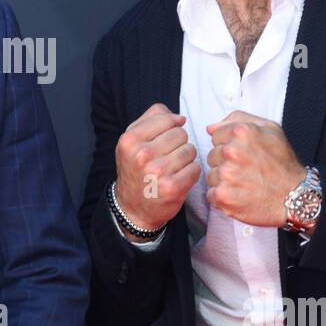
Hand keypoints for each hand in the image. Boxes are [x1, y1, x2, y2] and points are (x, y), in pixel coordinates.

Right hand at [113, 103, 201, 235]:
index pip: (166, 118)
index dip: (171, 127)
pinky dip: (191, 173)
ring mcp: (157, 172)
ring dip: (186, 158)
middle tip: (167, 156)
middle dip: (178, 143)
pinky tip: (179, 178)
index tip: (165, 138)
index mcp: (129, 139)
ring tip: (172, 167)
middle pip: (180, 134)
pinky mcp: (172, 188)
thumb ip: (152, 119)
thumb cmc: (136, 170)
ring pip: (190, 150)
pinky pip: (195, 168)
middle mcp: (142, 154)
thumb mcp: (132, 141)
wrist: (132, 208)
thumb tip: (179, 117)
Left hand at [204, 110, 304, 226]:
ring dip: (224, 180)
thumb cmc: (283, 163)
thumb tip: (210, 128)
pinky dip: (223, 197)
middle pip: (212, 156)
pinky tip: (240, 195)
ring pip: (211, 175)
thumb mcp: (270, 129)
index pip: (215, 136)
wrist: (295, 196)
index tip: (244, 154)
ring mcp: (226, 175)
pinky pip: (211, 194)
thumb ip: (238, 119)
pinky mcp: (222, 196)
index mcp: (241, 132)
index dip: (229, 145)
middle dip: (225, 162)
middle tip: (246, 170)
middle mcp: (231, 152)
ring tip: (245, 183)